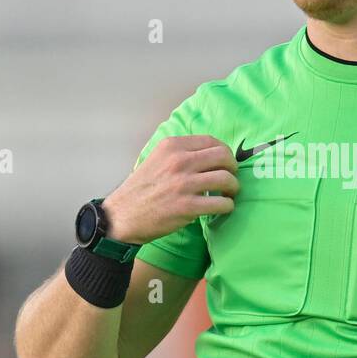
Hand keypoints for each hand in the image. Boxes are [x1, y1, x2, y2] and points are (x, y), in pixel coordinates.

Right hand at [101, 135, 238, 243]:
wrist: (122, 216)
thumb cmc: (141, 189)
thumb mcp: (156, 159)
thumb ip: (179, 154)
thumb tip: (209, 154)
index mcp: (172, 146)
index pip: (211, 141)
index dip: (225, 152)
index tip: (225, 163)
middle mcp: (179, 161)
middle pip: (224, 156)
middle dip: (233, 168)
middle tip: (230, 178)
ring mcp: (183, 184)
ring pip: (226, 179)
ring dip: (233, 188)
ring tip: (228, 194)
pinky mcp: (187, 206)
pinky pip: (221, 203)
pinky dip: (227, 206)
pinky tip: (222, 208)